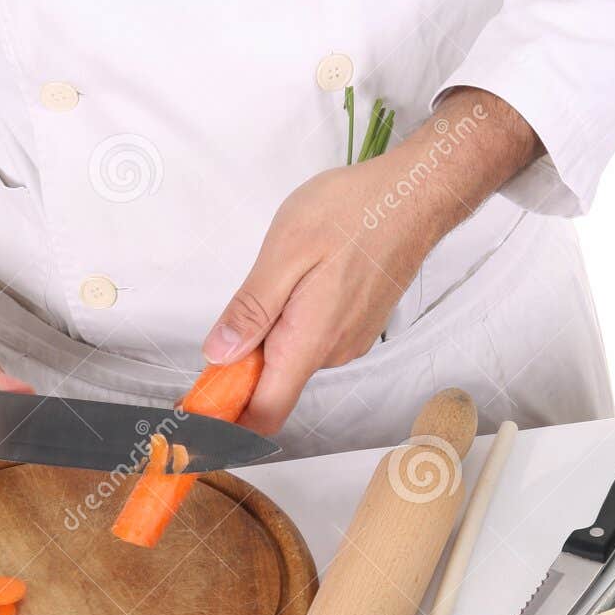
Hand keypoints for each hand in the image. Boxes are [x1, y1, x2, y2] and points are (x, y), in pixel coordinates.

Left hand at [202, 90, 539, 432]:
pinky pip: (312, 341)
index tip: (198, 406)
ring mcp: (347, 342)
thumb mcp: (286, 251)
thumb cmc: (355, 212)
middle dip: (241, 367)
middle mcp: (331, 353)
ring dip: (268, 338)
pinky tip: (299, 282)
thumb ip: (251, 309)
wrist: (416, 195)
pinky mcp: (355, 326)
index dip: (227, 419)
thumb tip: (219, 354)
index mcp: (308, 341)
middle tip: (227, 323)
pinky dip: (292, 325)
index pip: (264, 413)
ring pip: (291, 359)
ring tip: (276, 282)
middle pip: (273, 387)